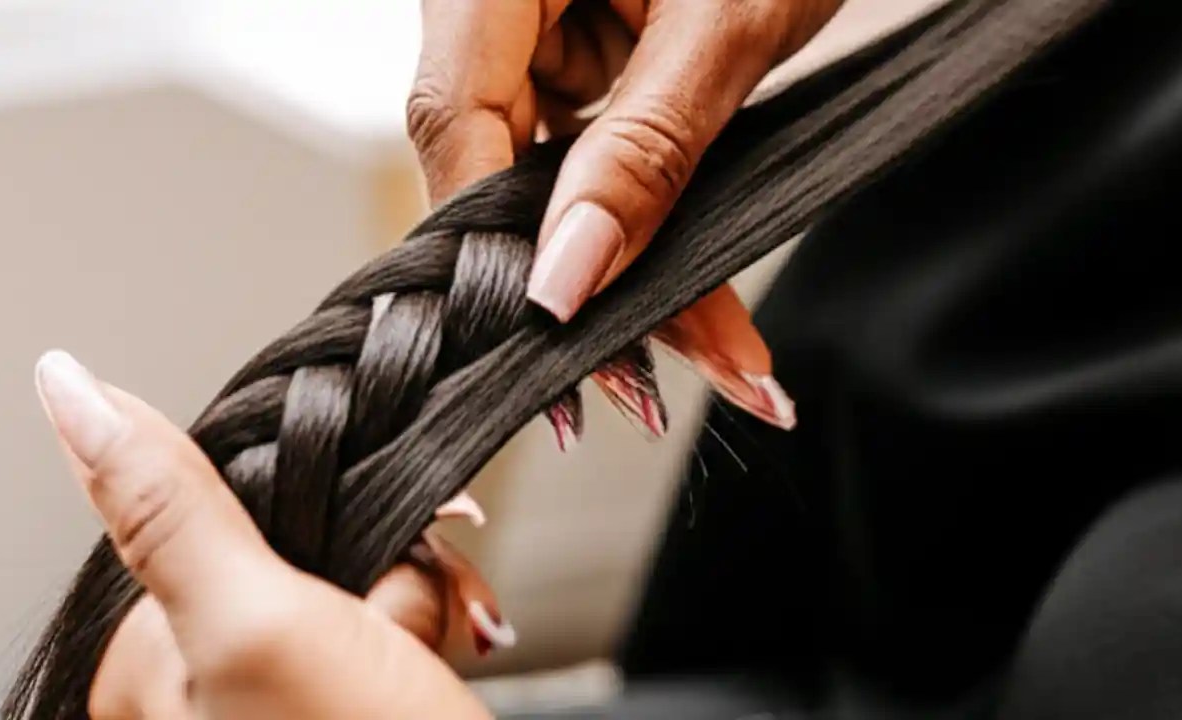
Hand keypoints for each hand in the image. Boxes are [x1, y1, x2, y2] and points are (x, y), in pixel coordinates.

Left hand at [34, 350, 500, 718]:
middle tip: (381, 623)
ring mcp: (281, 685)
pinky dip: (430, 620)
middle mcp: (205, 677)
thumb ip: (167, 510)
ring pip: (361, 563)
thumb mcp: (259, 626)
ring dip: (415, 593)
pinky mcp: (345, 688)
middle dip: (373, 559)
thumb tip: (69, 390)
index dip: (296, 505)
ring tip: (420, 656)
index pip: (213, 509)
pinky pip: (392, 608)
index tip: (343, 531)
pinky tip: (438, 658)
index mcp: (147, 665)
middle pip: (300, 533)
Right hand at [408, 0, 840, 429]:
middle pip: (495, 157)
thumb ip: (645, 149)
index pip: (453, 115)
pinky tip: (689, 300)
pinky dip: (642, 220)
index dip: (490, 236)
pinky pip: (588, 152)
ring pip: (545, 170)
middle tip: (633, 385)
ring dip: (621, 265)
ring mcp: (532, 27)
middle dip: (572, 278)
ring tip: (702, 353)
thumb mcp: (728, 23)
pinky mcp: (578, 53)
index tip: (543, 333)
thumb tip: (565, 278)